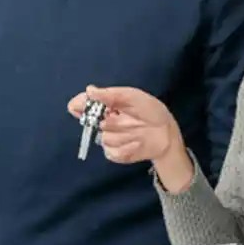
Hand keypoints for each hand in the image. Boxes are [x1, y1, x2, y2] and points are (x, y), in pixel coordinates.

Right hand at [66, 85, 180, 164]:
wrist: (166, 133)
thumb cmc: (151, 111)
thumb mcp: (133, 97)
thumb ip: (111, 95)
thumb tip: (89, 90)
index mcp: (106, 106)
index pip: (84, 105)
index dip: (79, 105)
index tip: (77, 106)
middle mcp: (104, 122)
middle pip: (92, 122)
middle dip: (110, 120)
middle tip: (122, 116)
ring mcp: (109, 138)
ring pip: (105, 138)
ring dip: (123, 133)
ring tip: (138, 129)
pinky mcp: (115, 153)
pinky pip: (112, 152)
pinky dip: (126, 148)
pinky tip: (137, 143)